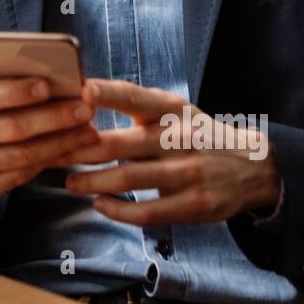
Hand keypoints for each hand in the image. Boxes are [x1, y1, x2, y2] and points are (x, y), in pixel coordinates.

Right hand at [0, 32, 100, 203]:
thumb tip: (12, 44)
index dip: (18, 92)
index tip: (49, 85)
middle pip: (10, 130)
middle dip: (53, 119)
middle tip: (84, 109)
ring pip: (19, 158)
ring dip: (58, 144)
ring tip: (85, 130)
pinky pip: (15, 178)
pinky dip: (43, 164)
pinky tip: (64, 150)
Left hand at [55, 80, 281, 226]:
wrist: (252, 166)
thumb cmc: (196, 134)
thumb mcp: (174, 109)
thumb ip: (135, 105)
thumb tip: (79, 98)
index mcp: (171, 109)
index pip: (135, 96)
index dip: (107, 93)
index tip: (81, 91)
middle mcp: (179, 137)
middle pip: (121, 144)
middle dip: (80, 150)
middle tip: (51, 153)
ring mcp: (188, 172)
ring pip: (129, 179)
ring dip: (92, 182)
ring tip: (70, 182)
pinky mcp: (194, 205)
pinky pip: (148, 212)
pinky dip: (118, 210)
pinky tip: (99, 204)